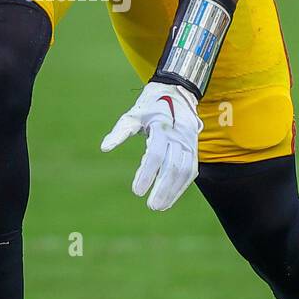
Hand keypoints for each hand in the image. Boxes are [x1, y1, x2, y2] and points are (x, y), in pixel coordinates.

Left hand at [100, 80, 201, 210]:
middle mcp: (178, 135)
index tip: (136, 191)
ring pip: (184, 171)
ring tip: (159, 206)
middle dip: (163, 188)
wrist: (176, 93)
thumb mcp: (133, 115)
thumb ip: (120, 132)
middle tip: (151, 206)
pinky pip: (191, 170)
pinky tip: (170, 198)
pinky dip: (181, 186)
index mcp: (162, 126)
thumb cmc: (149, 106)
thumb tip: (104, 148)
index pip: (155, 154)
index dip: (146, 174)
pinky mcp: (194, 148)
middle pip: (172, 166)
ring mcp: (189, 142)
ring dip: (173, 191)